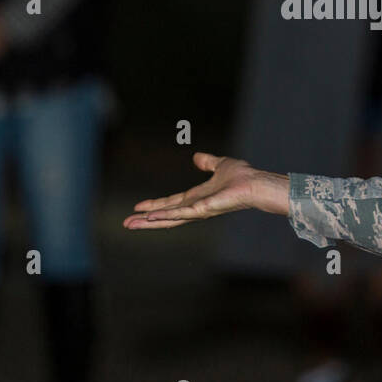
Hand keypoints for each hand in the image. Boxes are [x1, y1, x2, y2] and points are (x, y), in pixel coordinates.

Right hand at [125, 152, 289, 229]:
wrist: (255, 183)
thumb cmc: (242, 177)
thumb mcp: (219, 165)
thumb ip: (208, 162)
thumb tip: (197, 157)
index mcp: (196, 198)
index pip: (170, 203)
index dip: (154, 206)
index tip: (138, 208)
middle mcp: (194, 207)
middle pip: (165, 215)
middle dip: (146, 220)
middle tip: (126, 223)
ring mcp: (198, 211)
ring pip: (169, 218)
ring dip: (150, 221)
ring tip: (131, 224)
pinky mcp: (203, 210)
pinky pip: (180, 214)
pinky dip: (165, 216)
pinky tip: (150, 217)